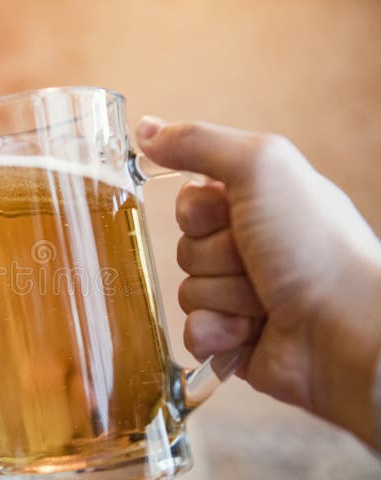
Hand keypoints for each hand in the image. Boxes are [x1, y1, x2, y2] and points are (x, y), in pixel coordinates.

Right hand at [136, 117, 380, 447]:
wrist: (344, 329)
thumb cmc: (314, 245)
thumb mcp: (258, 166)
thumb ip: (198, 143)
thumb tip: (145, 129)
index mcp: (261, 206)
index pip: (190, 203)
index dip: (198, 212)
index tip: (228, 213)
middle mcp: (252, 249)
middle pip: (187, 248)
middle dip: (215, 258)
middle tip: (257, 261)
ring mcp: (243, 298)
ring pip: (188, 292)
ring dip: (222, 297)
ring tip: (265, 301)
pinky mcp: (236, 340)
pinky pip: (193, 332)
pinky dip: (217, 333)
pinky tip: (248, 332)